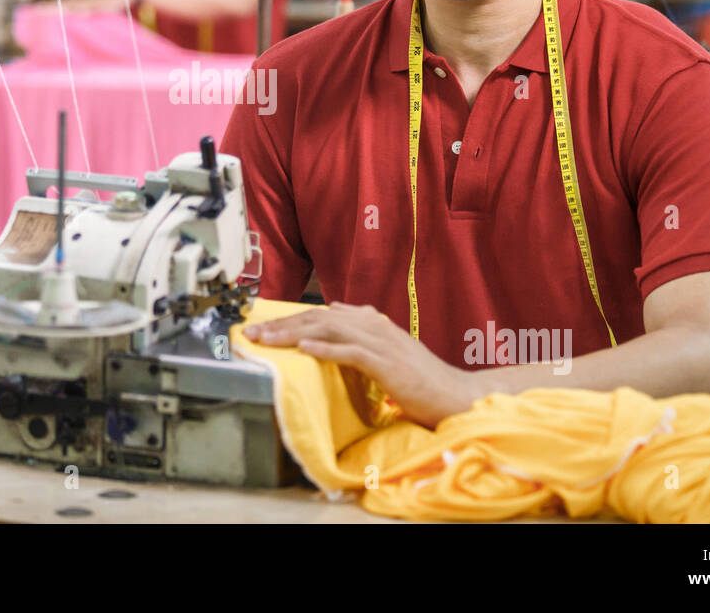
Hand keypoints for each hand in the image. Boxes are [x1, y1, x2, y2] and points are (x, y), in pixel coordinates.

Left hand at [242, 302, 473, 428]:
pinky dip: (327, 348)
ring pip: (330, 329)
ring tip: (267, 339)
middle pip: (320, 317)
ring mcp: (382, 343)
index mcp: (373, 323)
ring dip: (294, 333)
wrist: (456, 395)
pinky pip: (352, 351)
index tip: (264, 326)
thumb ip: (363, 336)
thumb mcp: (388, 353)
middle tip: (253, 332)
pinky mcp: (388, 364)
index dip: (291, 318)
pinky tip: (305, 348)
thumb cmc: (422, 381)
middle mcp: (375, 326)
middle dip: (283, 323)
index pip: (324, 314)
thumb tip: (335, 320)